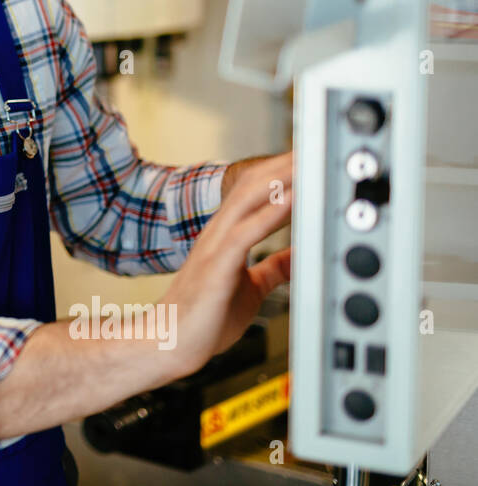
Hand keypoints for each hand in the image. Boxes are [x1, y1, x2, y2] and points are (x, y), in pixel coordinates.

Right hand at [160, 153, 293, 375]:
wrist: (169, 344)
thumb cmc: (202, 318)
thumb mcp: (250, 287)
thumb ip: (271, 268)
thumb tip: (296, 256)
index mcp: (226, 236)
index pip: (256, 191)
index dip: (283, 170)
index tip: (311, 154)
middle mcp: (219, 233)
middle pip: (254, 183)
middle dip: (285, 162)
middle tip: (315, 142)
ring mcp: (215, 246)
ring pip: (249, 199)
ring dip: (281, 178)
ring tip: (308, 159)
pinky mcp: (216, 265)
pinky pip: (246, 232)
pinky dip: (272, 214)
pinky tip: (292, 201)